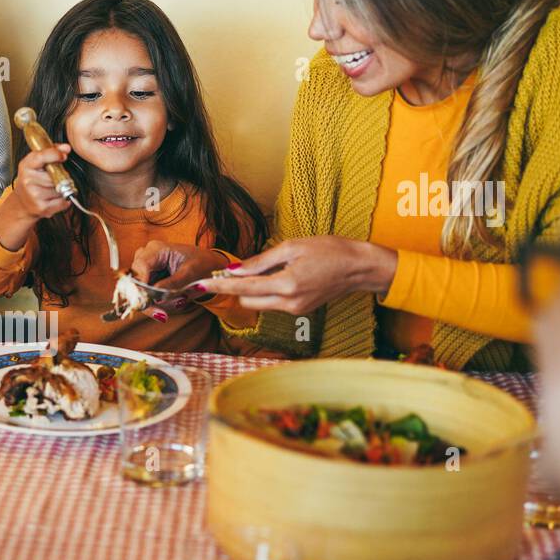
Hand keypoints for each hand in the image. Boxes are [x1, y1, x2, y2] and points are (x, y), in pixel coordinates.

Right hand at [12, 145, 72, 219]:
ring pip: (61, 188)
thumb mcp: (36, 163)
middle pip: (56, 175)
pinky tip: (54, 198)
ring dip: (62, 188)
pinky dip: (64, 200)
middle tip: (55, 178)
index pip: (41, 157)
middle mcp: (28, 181)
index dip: (55, 154)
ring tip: (52, 188)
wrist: (22, 202)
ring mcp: (34, 195)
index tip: (63, 155)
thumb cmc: (31, 180)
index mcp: (26, 166)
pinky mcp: (42, 207)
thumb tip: (66, 148)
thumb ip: (51, 152)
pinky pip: (63, 201)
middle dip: (60, 176)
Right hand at [130, 241, 232, 310]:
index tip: (152, 300)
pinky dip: (158, 304)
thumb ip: (172, 284)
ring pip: (139, 292)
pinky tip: (173, 305)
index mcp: (157, 249)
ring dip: (155, 304)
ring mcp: (146, 269)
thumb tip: (155, 297)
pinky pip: (146, 296)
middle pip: (135, 282)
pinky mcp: (149, 280)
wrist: (208, 266)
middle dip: (149, 299)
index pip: (140, 267)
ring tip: (176, 305)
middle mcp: (147, 257)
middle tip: (162, 314)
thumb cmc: (202, 264)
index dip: (142, 285)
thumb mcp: (190, 274)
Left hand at [191, 237, 397, 315]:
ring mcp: (295, 310)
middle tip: (230, 271)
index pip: (244, 288)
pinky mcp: (299, 311)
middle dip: (236, 289)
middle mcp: (289, 303)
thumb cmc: (330, 251)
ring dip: (252, 291)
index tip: (201, 283)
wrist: (359, 268)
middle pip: (247, 301)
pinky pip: (273, 303)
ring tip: (259, 270)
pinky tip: (275, 276)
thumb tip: (235, 270)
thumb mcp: (292, 247)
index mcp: (287, 284)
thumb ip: (261, 261)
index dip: (221, 285)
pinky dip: (267, 292)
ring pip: (259, 304)